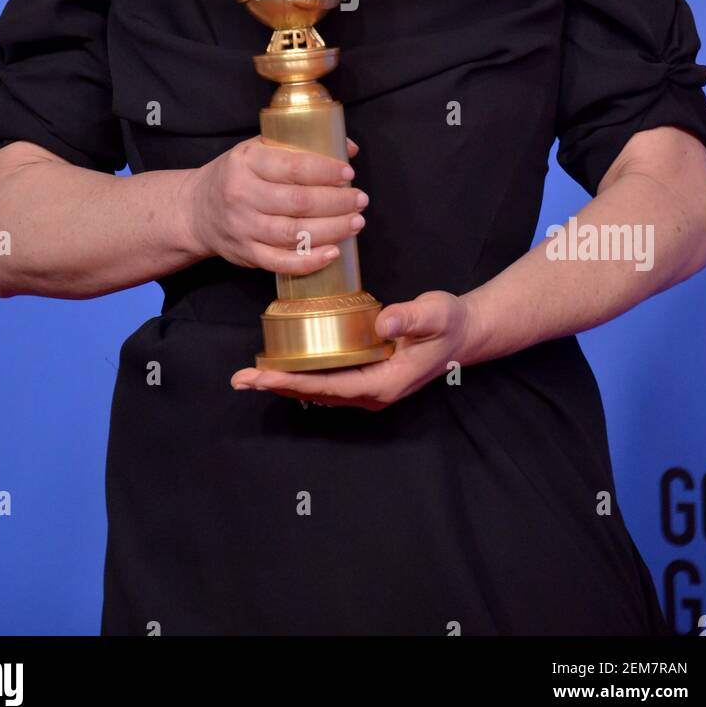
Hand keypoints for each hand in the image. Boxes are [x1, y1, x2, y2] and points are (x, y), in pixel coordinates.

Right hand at [178, 135, 367, 274]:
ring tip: (355, 222)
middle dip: (336, 201)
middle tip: (360, 199)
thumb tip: (348, 149)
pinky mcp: (246, 254)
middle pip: (298, 202)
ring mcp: (243, 227)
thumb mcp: (257, 150)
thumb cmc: (236, 176)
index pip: (292, 166)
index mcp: (246, 162)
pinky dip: (310, 260)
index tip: (348, 172)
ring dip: (331, 229)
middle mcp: (242, 195)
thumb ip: (298, 147)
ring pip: (294, 233)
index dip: (324, 170)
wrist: (195, 210)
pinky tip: (333, 252)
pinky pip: (281, 262)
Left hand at [231, 290, 474, 410]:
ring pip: (319, 390)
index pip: (329, 385)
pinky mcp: (366, 376)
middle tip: (240, 379)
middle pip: (316, 392)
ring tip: (250, 376)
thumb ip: (412, 317)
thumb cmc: (449, 322)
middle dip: (278, 386)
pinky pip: (327, 381)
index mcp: (385, 382)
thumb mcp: (436, 314)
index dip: (293, 382)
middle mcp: (373, 392)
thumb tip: (385, 322)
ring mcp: (369, 387)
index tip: (262, 376)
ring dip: (285, 383)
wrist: (464, 332)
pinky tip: (281, 368)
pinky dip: (301, 376)